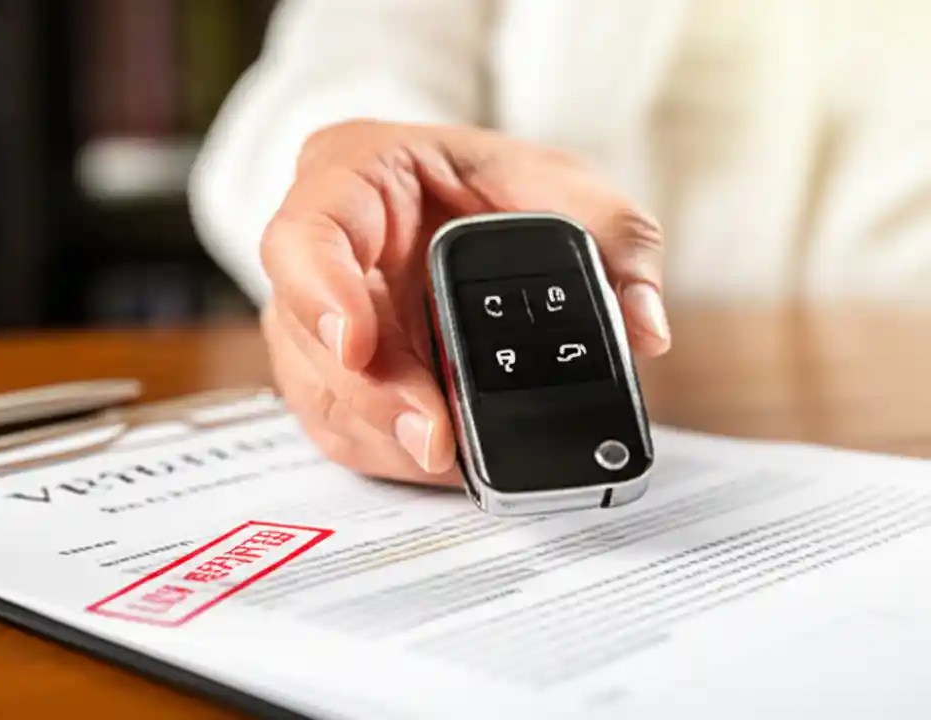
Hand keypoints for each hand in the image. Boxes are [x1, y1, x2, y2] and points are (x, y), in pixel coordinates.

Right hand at [260, 120, 669, 485]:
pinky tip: (438, 457)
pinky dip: (387, 448)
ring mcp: (312, 314)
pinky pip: (337, 425)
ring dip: (383, 432)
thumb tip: (644, 329)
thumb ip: (615, 240)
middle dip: (374, 394)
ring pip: (318, 392)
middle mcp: (316, 246)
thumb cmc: (491, 185)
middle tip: (436, 437)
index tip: (358, 345)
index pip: (306, 234)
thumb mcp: (564, 185)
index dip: (321, 294)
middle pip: (309, 335)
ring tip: (451, 457)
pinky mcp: (325, 370)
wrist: (462, 206)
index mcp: (353, 173)